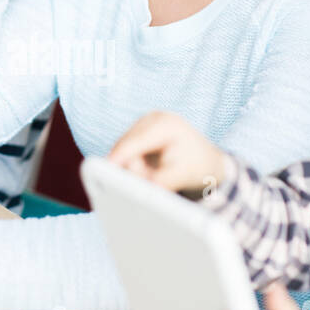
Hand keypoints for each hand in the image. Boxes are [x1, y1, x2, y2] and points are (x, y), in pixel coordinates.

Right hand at [107, 111, 228, 197]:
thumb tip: (139, 192)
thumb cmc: (197, 167)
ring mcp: (144, 122)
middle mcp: (152, 117)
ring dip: (132, 166)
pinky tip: (149, 168)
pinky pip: (126, 150)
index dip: (116, 158)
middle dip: (129, 167)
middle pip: (124, 145)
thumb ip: (159, 183)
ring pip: (123, 149)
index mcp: (164, 124)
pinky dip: (132, 163)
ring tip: (156, 173)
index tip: (102, 171)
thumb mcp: (181, 176)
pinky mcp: (139, 131)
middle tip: (149, 181)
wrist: (207, 160)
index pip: (133, 142)